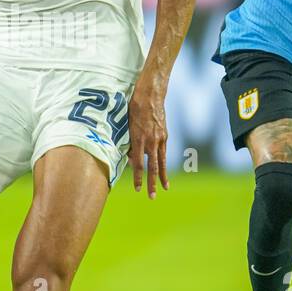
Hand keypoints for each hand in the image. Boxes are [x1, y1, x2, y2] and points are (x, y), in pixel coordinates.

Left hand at [127, 78, 168, 198]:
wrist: (151, 93)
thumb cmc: (134, 107)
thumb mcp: (126, 124)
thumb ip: (129, 142)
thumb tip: (131, 157)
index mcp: (139, 139)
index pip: (139, 164)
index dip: (138, 178)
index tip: (138, 188)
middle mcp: (151, 141)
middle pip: (152, 167)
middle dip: (151, 183)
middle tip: (151, 197)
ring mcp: (160, 138)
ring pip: (161, 162)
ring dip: (162, 177)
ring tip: (164, 188)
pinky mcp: (164, 135)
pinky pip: (163, 153)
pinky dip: (163, 164)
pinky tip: (164, 172)